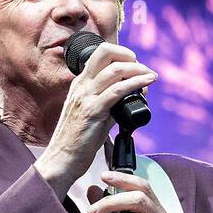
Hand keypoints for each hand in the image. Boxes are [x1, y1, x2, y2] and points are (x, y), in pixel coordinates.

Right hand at [35, 43, 156, 196]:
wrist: (61, 160)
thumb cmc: (76, 141)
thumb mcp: (92, 115)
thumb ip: (109, 104)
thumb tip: (129, 98)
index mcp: (80, 84)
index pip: (100, 54)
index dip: (121, 54)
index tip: (135, 66)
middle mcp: (81, 86)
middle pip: (105, 53)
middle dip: (129, 55)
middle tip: (143, 68)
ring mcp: (86, 97)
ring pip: (115, 70)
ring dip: (138, 70)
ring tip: (151, 76)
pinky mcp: (93, 111)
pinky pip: (118, 91)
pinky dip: (136, 83)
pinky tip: (146, 84)